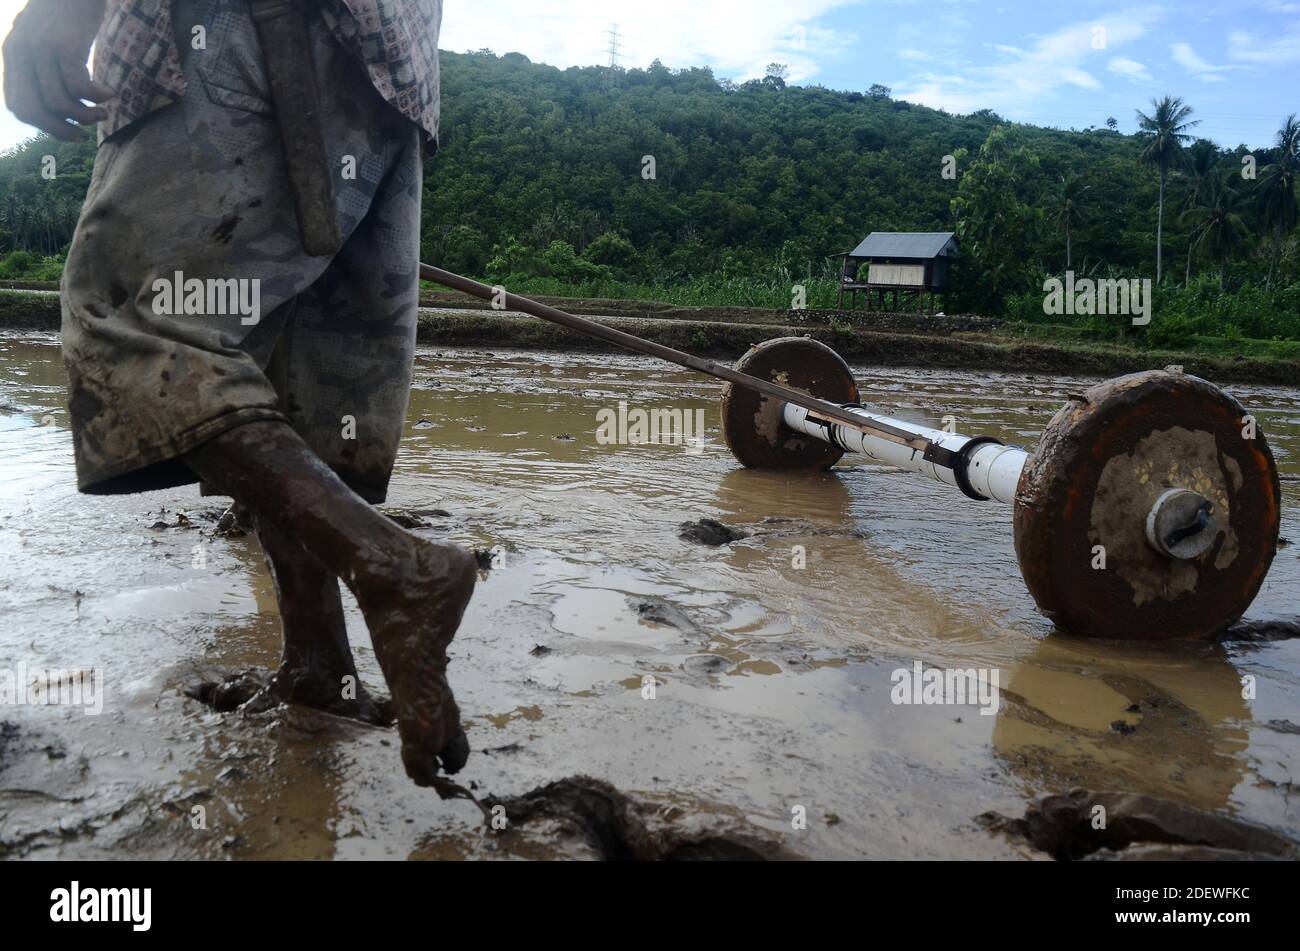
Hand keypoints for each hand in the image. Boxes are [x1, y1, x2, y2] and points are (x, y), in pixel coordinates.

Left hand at [3, 0, 112, 141]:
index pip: (18, 105)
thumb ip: (41, 66)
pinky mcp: (65, 44)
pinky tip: (110, 93)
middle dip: (60, 130)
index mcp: (13, 55)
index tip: (68, 130)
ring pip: (58, 103)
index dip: (43, 125)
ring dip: (85, 116)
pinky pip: (79, 87)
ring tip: (103, 112)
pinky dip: (97, 97)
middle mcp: (21, 53)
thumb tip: (56, 104)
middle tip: (83, 134)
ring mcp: (41, 49)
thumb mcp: (43, 38)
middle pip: (33, 110)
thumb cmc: (65, 11)